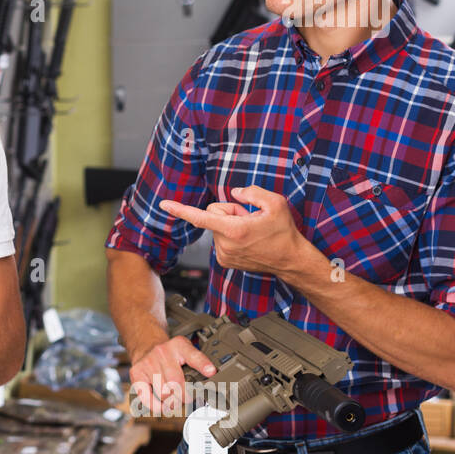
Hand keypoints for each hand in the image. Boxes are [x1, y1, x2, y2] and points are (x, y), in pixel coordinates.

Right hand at [129, 335, 215, 416]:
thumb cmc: (169, 355)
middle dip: (185, 396)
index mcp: (179, 345)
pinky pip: (146, 397)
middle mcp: (162, 352)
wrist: (145, 345)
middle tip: (186, 398)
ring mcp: (148, 362)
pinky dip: (156, 406)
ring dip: (171, 402)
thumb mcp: (185, 351)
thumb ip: (198, 364)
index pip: (193, 355)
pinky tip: (161, 406)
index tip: (211, 372)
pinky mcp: (136, 373)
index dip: (203, 365)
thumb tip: (211, 381)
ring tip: (173, 400)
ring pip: (163, 393)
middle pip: (176, 383)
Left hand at [159, 185, 307, 276]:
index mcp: (234, 230)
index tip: (164, 205)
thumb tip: (234, 193)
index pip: (200, 217)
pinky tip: (247, 240)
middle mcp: (225, 244)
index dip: (180, 209)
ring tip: (251, 233)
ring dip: (231, 225)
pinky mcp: (224, 261)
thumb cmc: (284, 232)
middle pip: (214, 214)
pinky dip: (231, 236)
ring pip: (217, 227)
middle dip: (229, 212)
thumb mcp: (275, 203)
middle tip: (250, 219)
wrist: (290, 260)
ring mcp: (224, 255)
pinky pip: (219, 239)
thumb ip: (252, 192)